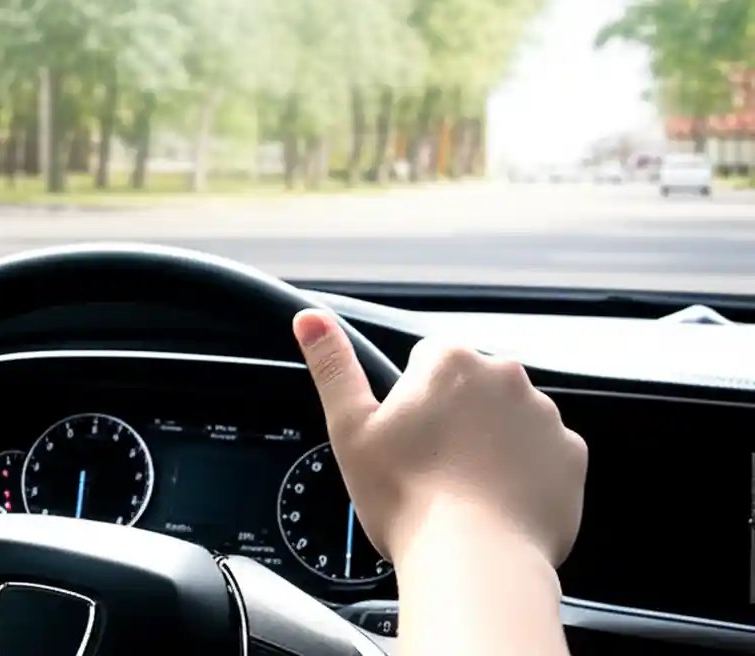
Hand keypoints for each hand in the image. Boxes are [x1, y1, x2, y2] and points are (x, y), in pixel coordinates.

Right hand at [292, 309, 586, 568]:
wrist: (474, 562)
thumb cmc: (408, 498)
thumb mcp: (350, 428)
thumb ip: (333, 366)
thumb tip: (310, 319)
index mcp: (451, 362)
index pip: (427, 361)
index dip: (411, 401)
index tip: (406, 438)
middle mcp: (505, 377)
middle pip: (471, 387)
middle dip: (454, 417)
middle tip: (431, 467)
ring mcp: (545, 416)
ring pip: (509, 419)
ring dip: (490, 442)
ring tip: (464, 489)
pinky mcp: (572, 456)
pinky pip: (545, 455)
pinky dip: (526, 472)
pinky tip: (498, 501)